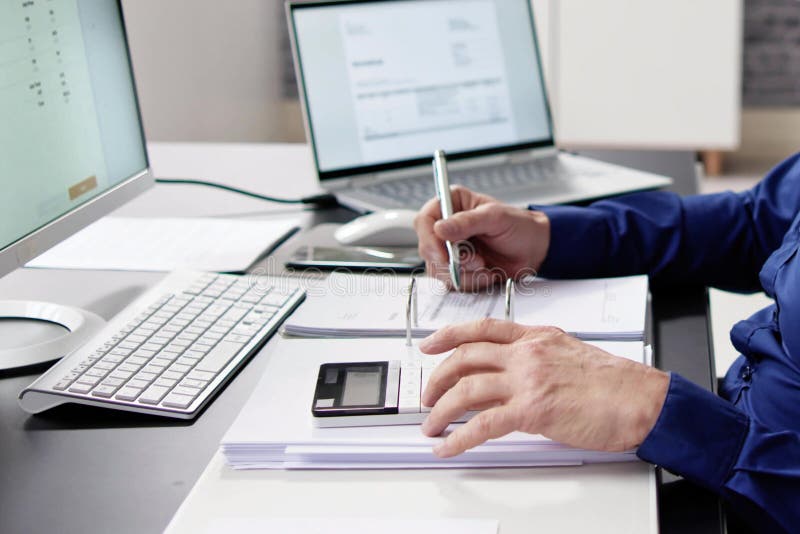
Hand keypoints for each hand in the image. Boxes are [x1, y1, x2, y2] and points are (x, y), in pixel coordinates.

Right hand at [414, 186, 550, 290]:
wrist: (534, 250)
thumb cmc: (519, 226)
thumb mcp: (495, 218)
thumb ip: (467, 222)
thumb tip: (440, 228)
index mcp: (452, 204)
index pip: (425, 220)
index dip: (429, 239)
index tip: (443, 253)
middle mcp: (446, 227)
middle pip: (428, 249)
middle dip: (452, 260)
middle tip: (477, 260)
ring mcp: (450, 250)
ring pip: (438, 269)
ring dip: (464, 273)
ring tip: (486, 265)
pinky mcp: (457, 269)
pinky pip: (451, 282)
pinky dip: (471, 282)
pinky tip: (487, 273)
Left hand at [419, 319, 668, 457]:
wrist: (642, 400)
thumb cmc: (614, 382)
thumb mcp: (567, 356)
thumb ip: (533, 361)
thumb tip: (502, 379)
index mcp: (536, 337)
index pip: (482, 328)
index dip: (448, 335)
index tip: (430, 343)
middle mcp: (528, 353)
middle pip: (465, 357)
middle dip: (437, 378)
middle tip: (427, 396)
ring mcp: (529, 379)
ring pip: (466, 389)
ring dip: (441, 410)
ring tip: (432, 425)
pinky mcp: (533, 410)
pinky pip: (482, 424)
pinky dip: (459, 438)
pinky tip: (449, 447)